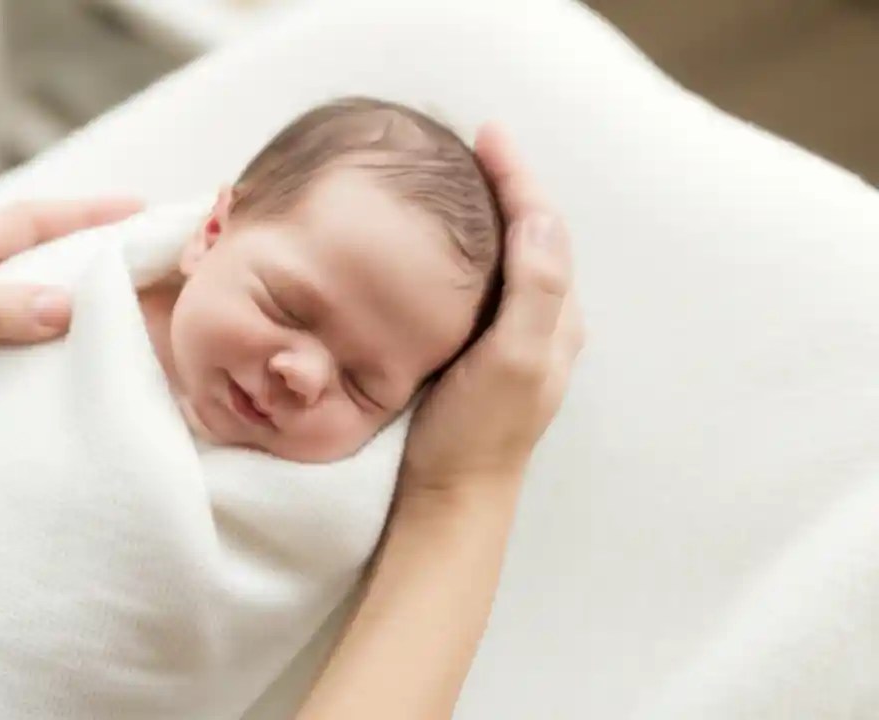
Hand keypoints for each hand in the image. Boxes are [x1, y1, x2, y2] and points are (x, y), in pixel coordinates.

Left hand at [0, 197, 141, 528]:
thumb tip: (66, 301)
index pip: (26, 222)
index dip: (83, 212)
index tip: (135, 209)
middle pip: (31, 246)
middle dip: (86, 240)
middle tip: (140, 247)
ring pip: (25, 285)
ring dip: (71, 282)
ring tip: (121, 292)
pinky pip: (14, 324)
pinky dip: (49, 324)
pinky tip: (72, 345)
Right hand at [400, 125, 583, 498]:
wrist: (452, 499)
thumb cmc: (478, 433)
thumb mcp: (514, 360)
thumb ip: (537, 289)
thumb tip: (541, 215)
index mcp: (558, 317)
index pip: (545, 225)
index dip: (518, 174)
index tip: (486, 133)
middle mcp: (546, 323)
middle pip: (536, 234)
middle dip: (510, 184)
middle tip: (472, 146)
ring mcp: (517, 340)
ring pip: (516, 257)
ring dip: (496, 212)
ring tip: (462, 179)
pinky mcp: (487, 355)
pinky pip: (490, 283)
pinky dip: (477, 248)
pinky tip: (448, 245)